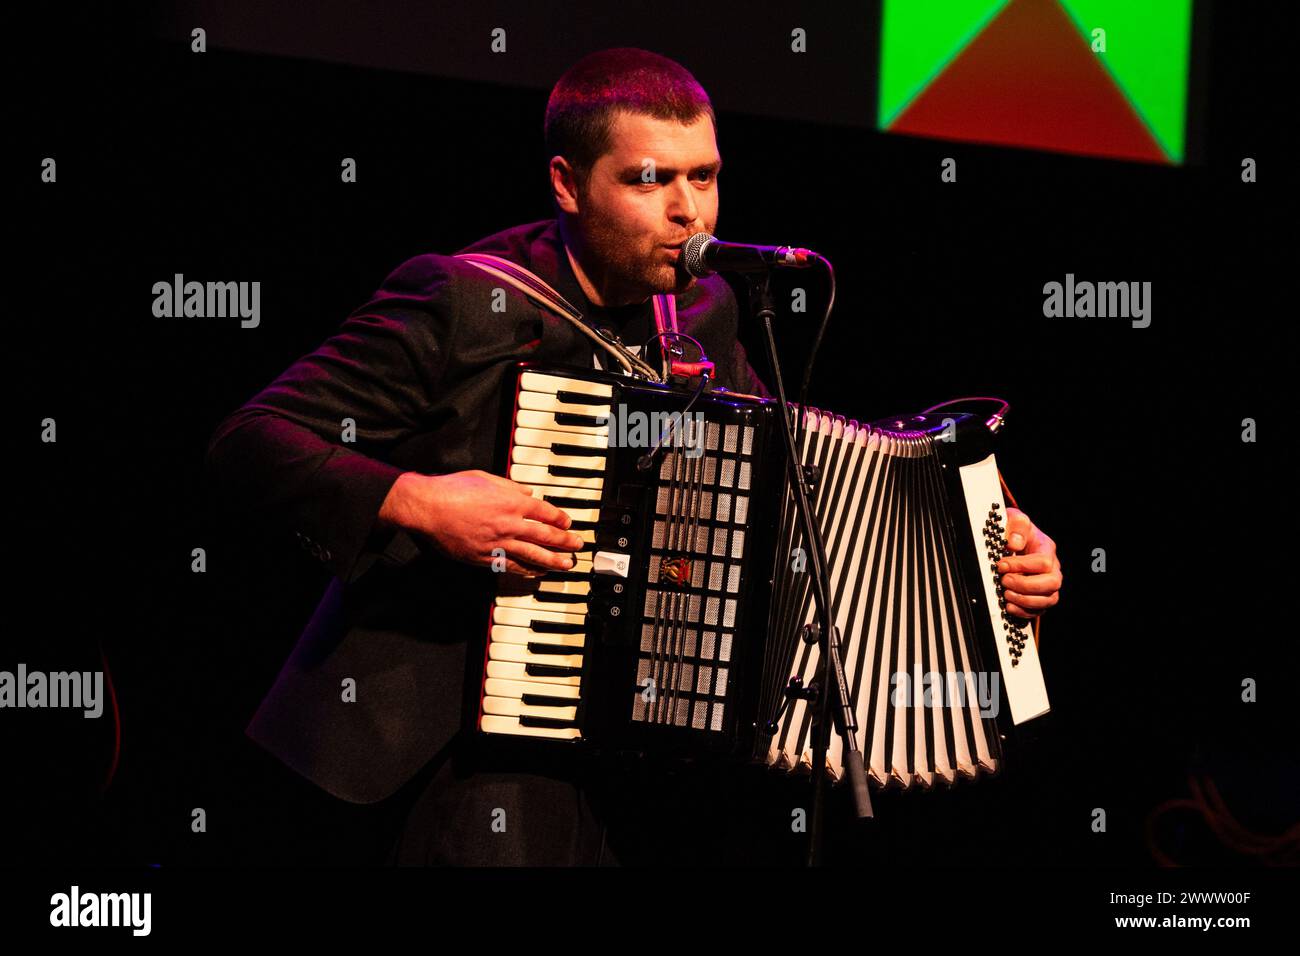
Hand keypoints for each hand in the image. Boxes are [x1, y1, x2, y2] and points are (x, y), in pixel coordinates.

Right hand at [378, 470, 583, 574]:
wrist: (427, 508)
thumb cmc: (452, 489)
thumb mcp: (485, 478)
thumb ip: (509, 486)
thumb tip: (527, 492)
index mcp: (510, 501)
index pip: (544, 512)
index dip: (560, 519)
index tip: (569, 524)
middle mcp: (508, 523)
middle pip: (544, 535)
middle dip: (565, 542)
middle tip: (578, 546)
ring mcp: (496, 542)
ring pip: (532, 555)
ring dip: (553, 561)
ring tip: (567, 565)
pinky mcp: (483, 557)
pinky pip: (510, 566)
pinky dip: (526, 570)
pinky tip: (537, 573)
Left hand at [997, 507, 1061, 618]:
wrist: (1014, 540)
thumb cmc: (1015, 530)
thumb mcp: (1014, 520)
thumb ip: (1016, 526)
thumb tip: (1013, 544)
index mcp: (1047, 549)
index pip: (1043, 562)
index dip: (1022, 566)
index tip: (1001, 564)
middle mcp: (1052, 569)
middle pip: (1052, 583)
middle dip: (1026, 585)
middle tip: (1005, 580)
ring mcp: (1048, 585)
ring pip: (1049, 599)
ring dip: (1025, 600)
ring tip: (1005, 594)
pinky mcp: (1040, 597)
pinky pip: (1039, 611)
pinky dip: (1024, 612)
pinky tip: (1009, 606)